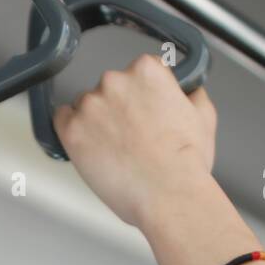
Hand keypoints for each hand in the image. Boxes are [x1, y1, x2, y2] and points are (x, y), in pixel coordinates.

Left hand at [53, 54, 216, 227]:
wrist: (168, 194)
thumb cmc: (185, 163)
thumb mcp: (203, 117)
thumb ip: (193, 93)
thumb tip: (190, 90)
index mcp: (146, 71)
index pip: (137, 71)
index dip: (141, 96)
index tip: (143, 112)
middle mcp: (114, 81)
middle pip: (109, 88)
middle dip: (117, 109)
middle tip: (130, 137)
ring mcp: (90, 105)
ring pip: (85, 106)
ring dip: (95, 122)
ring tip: (114, 150)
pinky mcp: (71, 130)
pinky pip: (61, 120)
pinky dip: (71, 130)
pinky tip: (88, 147)